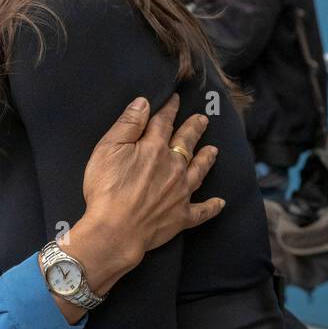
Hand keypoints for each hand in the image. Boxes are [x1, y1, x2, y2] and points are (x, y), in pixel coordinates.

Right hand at [68, 93, 222, 295]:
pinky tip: (220, 202)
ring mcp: (180, 192)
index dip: (170, 108)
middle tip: (203, 120)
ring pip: (199, 171)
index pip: (164, 122)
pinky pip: (202, 210)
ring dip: (207, 159)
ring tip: (214, 150)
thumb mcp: (109, 149)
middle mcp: (174, 167)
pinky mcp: (181, 216)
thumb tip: (144, 102)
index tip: (176, 99)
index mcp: (155, 148)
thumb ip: (128, 124)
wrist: (116, 230)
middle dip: (195, 129)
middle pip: (187, 143)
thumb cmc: (107, 188)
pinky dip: (212, 206)